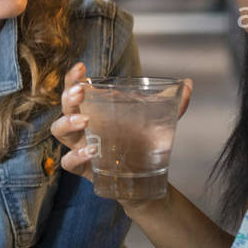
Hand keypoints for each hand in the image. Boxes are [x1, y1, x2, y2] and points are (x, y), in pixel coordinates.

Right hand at [51, 62, 192, 179]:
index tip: (81, 68)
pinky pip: (68, 162)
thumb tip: (188, 84)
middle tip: (81, 92)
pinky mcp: (84, 169)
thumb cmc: (143, 143)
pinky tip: (91, 152)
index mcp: (95, 109)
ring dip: (68, 123)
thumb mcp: (158, 121)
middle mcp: (83, 126)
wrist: (146, 180)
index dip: (74, 77)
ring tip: (84, 121)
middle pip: (64, 107)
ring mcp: (80, 146)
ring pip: (59, 132)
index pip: (77, 88)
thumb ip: (173, 103)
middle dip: (69, 97)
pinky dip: (76, 156)